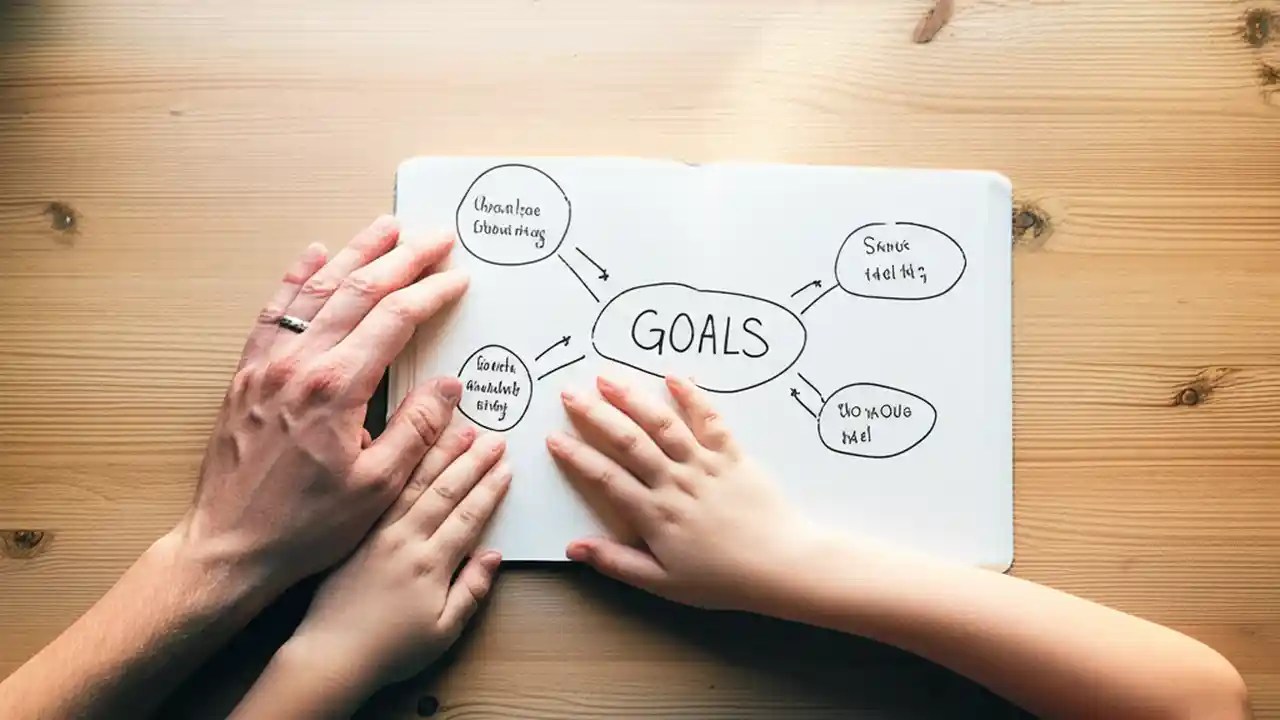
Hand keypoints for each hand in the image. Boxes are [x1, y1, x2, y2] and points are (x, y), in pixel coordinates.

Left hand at [173, 216, 469, 599]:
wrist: (230, 547)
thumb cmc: (306, 526)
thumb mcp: (377, 487)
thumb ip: (416, 431)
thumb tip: (449, 386)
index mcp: (336, 389)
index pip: (394, 320)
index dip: (430, 293)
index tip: (457, 278)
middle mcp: (300, 365)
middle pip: (358, 291)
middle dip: (402, 259)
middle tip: (434, 237)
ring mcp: (268, 365)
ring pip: (317, 291)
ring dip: (354, 253)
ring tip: (385, 228)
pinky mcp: (247, 375)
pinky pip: (275, 312)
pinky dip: (296, 278)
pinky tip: (314, 255)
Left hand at [283, 422, 510, 691]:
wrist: (329, 655)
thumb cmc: (389, 650)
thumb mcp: (444, 632)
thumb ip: (472, 590)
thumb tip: (494, 555)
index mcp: (431, 563)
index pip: (468, 515)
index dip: (490, 488)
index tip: (505, 466)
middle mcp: (405, 539)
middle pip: (445, 490)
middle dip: (472, 460)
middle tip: (492, 437)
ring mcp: (378, 532)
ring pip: (415, 482)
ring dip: (441, 454)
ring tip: (460, 430)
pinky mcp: (357, 533)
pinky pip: (384, 491)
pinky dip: (398, 465)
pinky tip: (406, 449)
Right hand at [547, 374, 824, 613]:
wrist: (781, 566)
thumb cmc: (722, 580)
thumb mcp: (663, 583)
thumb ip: (617, 562)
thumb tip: (573, 548)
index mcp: (654, 514)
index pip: (606, 477)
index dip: (576, 456)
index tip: (554, 438)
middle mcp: (675, 482)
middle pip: (628, 440)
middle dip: (595, 414)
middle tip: (570, 393)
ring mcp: (704, 464)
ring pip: (662, 423)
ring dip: (633, 397)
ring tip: (608, 377)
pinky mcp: (732, 454)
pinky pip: (710, 419)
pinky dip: (692, 395)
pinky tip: (673, 376)